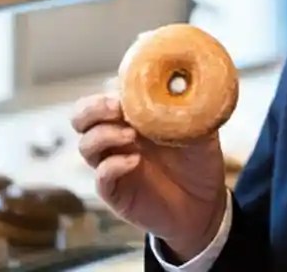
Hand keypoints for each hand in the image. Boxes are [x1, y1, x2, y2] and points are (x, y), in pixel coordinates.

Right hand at [72, 93, 227, 260]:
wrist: (205, 203)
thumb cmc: (199, 161)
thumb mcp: (200, 129)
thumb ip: (189, 108)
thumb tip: (185, 83)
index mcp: (131, 118)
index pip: (101, 99)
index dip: (107, 93)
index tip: (125, 93)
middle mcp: (116, 139)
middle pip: (81, 119)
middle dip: (93, 109)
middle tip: (117, 109)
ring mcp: (113, 165)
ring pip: (86, 145)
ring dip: (104, 135)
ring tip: (131, 135)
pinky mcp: (115, 192)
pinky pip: (101, 177)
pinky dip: (113, 166)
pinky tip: (135, 161)